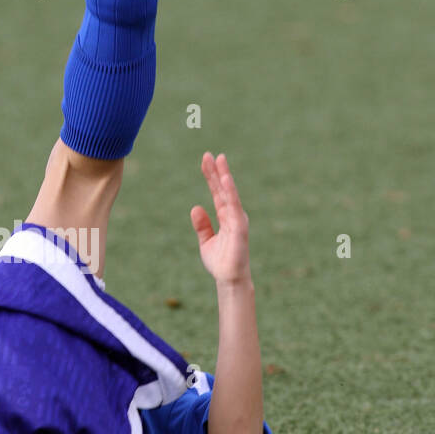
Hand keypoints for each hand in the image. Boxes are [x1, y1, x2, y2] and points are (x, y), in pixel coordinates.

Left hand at [190, 152, 251, 285]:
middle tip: (209, 154)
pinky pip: (234, 206)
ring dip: (224, 177)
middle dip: (216, 171)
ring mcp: (237, 219)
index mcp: (225, 217)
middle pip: (223, 189)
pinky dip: (231, 192)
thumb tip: (195, 207)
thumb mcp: (206, 241)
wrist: (228, 279)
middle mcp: (233, 215)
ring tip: (219, 161)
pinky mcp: (239, 227)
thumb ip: (202, 225)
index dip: (211, 176)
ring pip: (230, 194)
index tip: (206, 160)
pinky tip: (225, 180)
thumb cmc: (220, 262)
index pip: (217, 192)